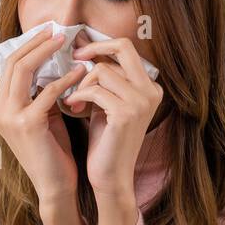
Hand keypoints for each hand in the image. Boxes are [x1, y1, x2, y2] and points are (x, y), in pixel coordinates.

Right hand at [0, 27, 89, 207]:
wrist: (55, 186)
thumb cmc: (53, 151)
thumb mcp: (42, 115)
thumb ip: (40, 92)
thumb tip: (53, 61)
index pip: (9, 67)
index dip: (28, 46)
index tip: (47, 33)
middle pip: (12, 62)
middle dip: (35, 42)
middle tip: (56, 29)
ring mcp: (9, 117)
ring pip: (23, 70)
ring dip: (46, 52)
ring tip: (65, 41)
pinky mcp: (27, 124)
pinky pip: (46, 91)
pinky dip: (65, 79)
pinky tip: (80, 73)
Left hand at [64, 36, 162, 224]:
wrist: (111, 177)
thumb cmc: (105, 142)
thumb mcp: (106, 104)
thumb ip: (103, 81)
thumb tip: (83, 52)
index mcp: (150, 86)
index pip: (126, 49)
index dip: (101, 47)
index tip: (80, 54)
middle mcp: (151, 90)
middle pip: (123, 47)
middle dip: (94, 48)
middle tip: (74, 58)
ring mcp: (141, 101)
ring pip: (102, 71)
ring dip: (81, 84)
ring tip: (73, 100)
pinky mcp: (126, 113)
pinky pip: (95, 90)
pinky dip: (79, 96)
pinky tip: (73, 108)